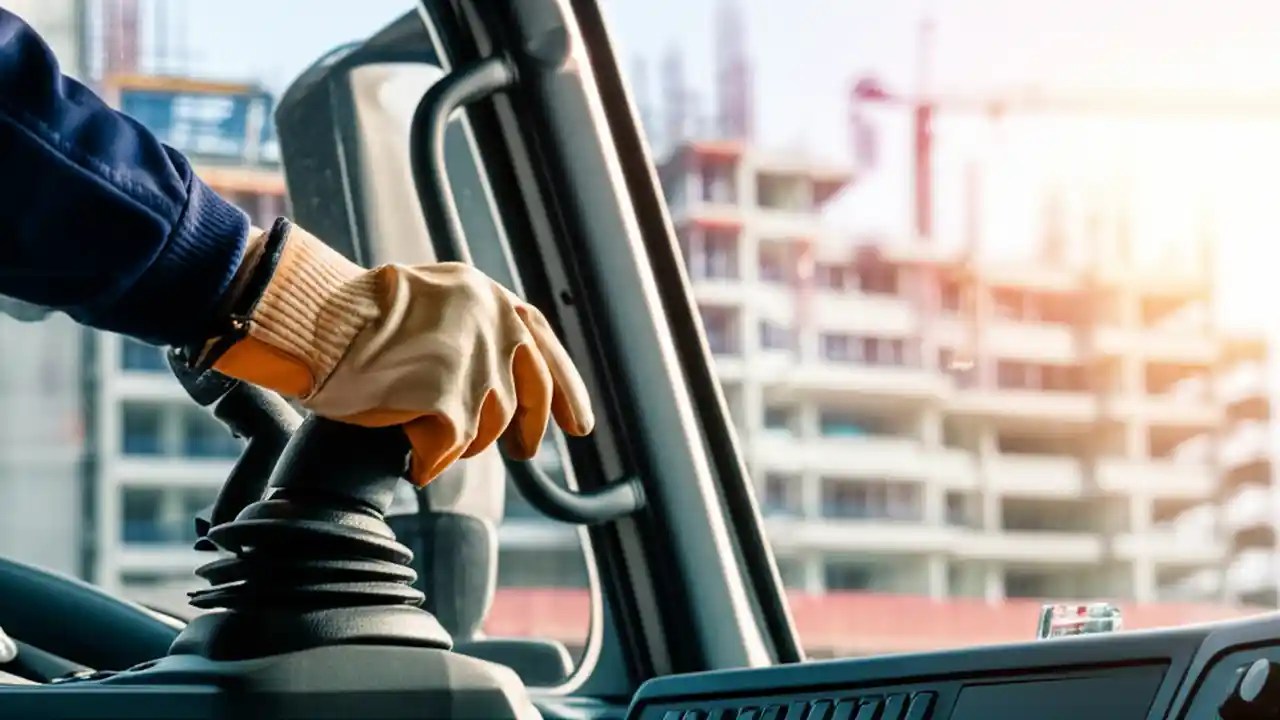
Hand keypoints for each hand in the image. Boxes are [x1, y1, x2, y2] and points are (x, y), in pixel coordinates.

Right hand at [206, 220, 594, 485]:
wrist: (310, 321)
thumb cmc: (350, 318)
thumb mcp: (426, 300)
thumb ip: (468, 326)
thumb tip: (501, 372)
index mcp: (485, 295)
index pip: (541, 344)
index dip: (564, 387)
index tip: (578, 422)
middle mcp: (491, 323)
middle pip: (529, 391)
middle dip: (530, 425)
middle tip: (526, 450)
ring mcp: (475, 363)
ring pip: (487, 426)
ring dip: (459, 437)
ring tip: (419, 426)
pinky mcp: (452, 401)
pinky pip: (450, 449)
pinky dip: (430, 458)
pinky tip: (410, 455)